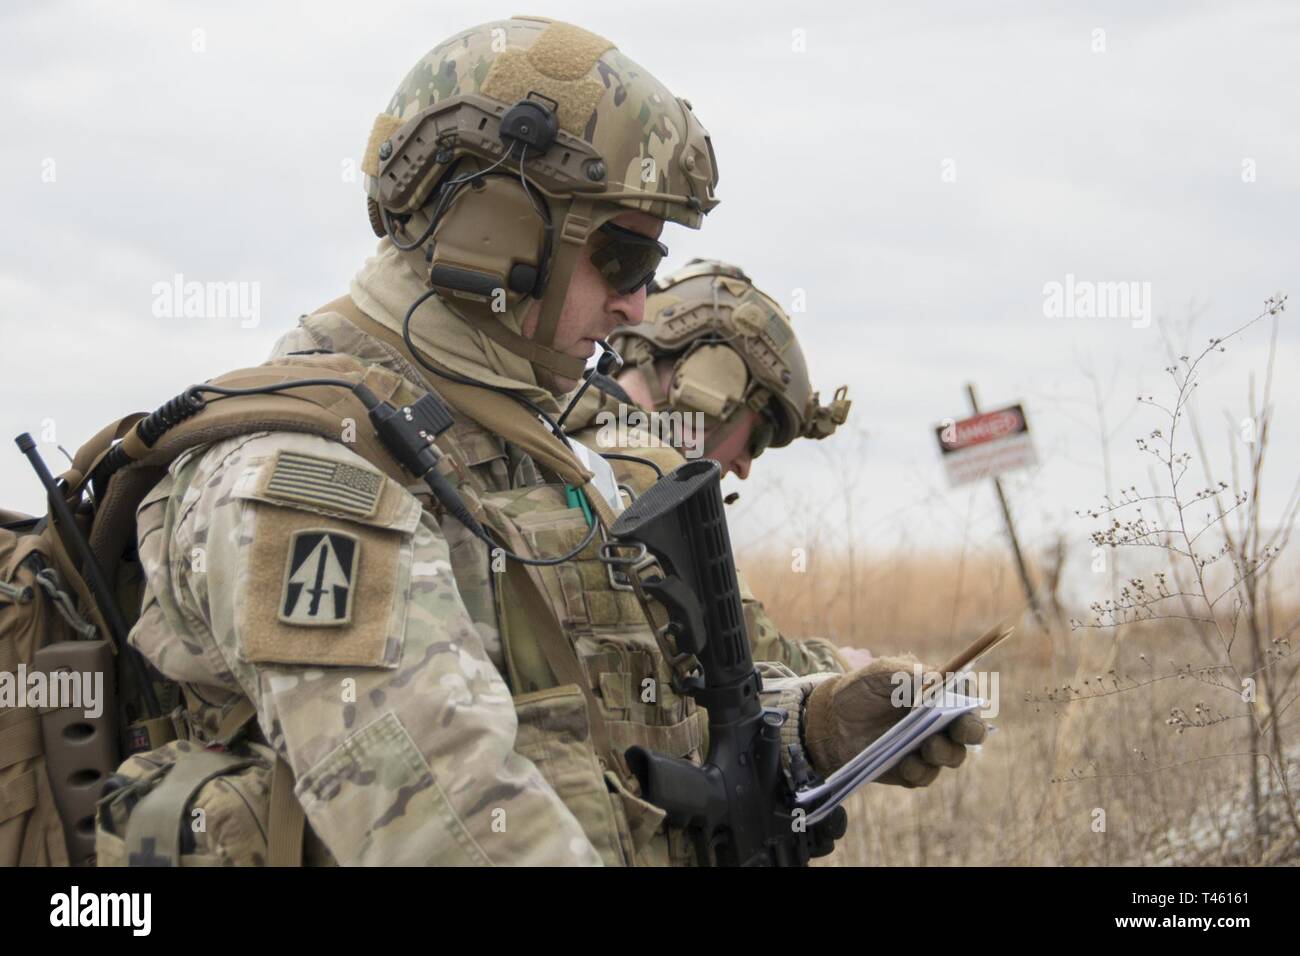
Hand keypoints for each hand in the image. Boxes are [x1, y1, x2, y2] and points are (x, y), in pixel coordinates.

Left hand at [803, 654, 986, 787]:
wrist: (831, 720)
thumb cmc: (860, 689)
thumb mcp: (880, 672)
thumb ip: (908, 673)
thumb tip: (938, 679)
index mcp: (938, 694)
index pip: (967, 697)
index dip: (972, 700)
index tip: (966, 703)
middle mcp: (940, 722)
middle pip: (971, 730)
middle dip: (970, 730)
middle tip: (960, 730)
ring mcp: (927, 747)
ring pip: (952, 756)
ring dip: (944, 752)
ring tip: (928, 746)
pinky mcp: (912, 769)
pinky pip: (925, 775)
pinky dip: (919, 770)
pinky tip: (906, 763)